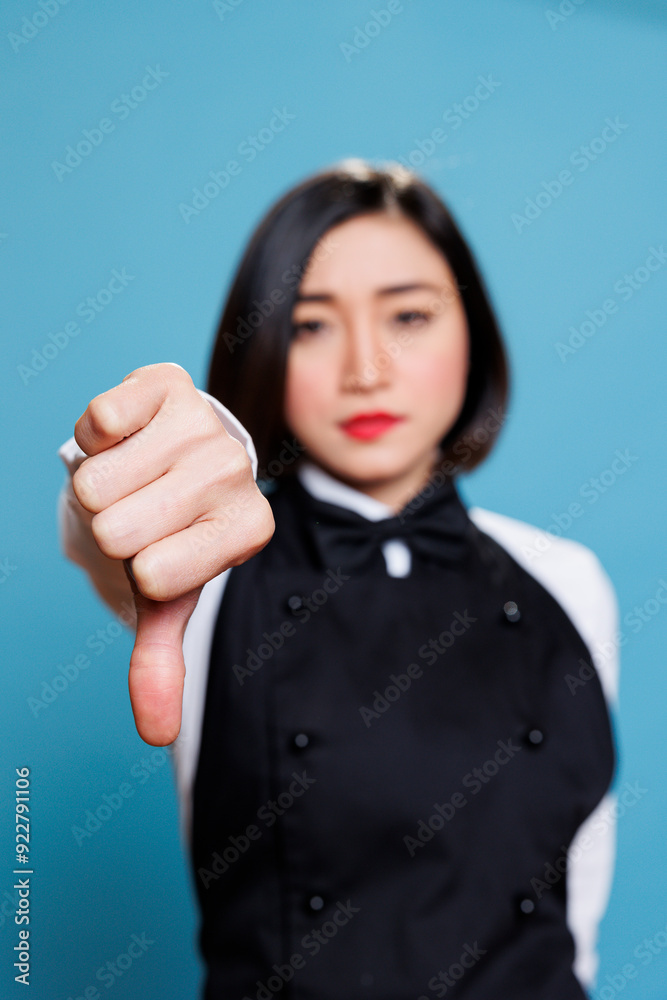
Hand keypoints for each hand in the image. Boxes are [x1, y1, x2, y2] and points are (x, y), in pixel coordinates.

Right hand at [71, 363, 274, 745]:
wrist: (174, 456)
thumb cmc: (172, 530)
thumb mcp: (168, 595)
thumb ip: (162, 660)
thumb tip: (155, 734)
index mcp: (248, 530)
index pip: (154, 575)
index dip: (139, 567)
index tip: (161, 551)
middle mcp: (238, 472)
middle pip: (118, 530)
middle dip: (112, 525)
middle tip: (142, 511)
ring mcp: (207, 423)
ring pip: (99, 481)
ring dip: (102, 483)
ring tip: (137, 476)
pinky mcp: (170, 382)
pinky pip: (99, 420)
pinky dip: (96, 437)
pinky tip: (129, 437)